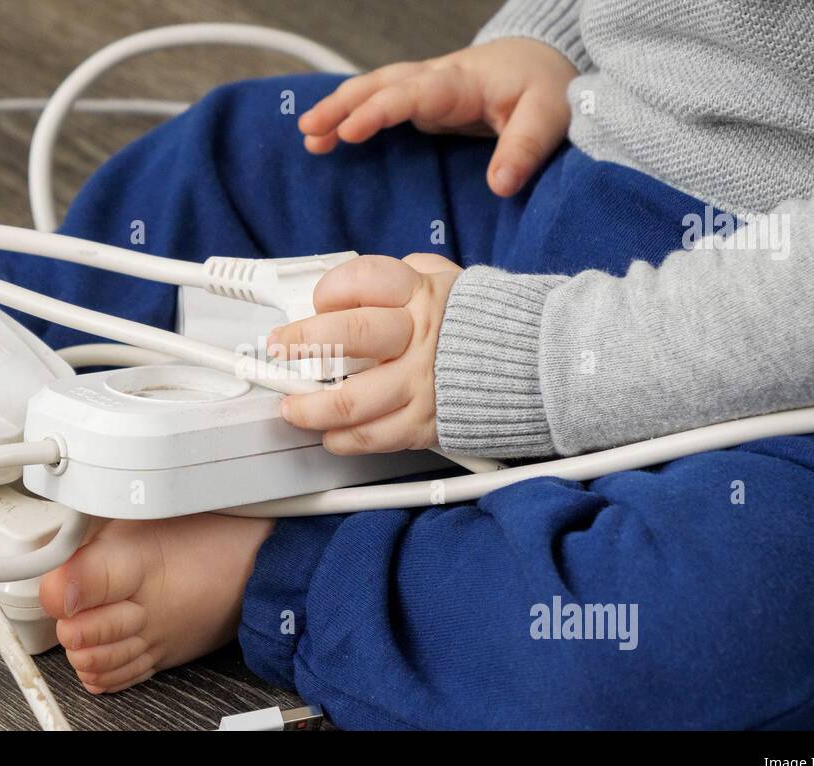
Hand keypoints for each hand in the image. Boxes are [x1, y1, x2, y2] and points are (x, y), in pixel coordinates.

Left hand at [272, 253, 461, 454]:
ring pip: (352, 399)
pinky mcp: (427, 422)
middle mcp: (419, 336)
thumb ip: (402, 278)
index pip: (363, 280)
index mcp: (421, 294)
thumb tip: (354, 285)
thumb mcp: (446, 281)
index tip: (313, 304)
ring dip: (311, 407)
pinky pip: (376, 436)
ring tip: (292, 407)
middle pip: (348, 334)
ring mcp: (422, 382)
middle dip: (301, 342)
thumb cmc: (479, 323)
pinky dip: (345, 439)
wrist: (533, 365)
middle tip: (279, 349)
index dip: (329, 290)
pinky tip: (332, 433)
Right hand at [298, 38, 576, 195]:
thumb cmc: (545, 88)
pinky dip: (352, 115)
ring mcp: (426, 90)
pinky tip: (329, 137)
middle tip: (309, 132)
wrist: (543, 63)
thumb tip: (499, 186)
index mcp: (460, 82)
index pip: (410, 93)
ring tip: (308, 136)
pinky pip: (380, 103)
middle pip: (379, 85)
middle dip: (342, 106)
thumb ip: (524, 150)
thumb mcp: (548, 117)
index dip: (378, 111)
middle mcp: (435, 80)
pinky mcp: (423, 104)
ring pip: (374, 90)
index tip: (348, 132)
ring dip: (339, 109)